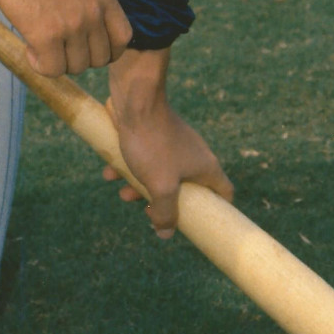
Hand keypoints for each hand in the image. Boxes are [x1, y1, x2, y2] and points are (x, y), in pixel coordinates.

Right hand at [0, 0, 131, 74]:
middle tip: (57, 45)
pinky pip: (52, 69)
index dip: (106, 50)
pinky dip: (39, 64)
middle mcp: (93, 12)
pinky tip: (29, 47)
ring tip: (39, 42)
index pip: (122, 39)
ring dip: (56, 60)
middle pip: (98, 59)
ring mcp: (72, 25)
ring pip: (75, 67)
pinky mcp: (47, 36)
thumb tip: (93, 24)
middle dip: (77, 57)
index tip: (85, 47)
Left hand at [104, 49, 232, 239]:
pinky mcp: (156, 133)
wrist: (135, 100)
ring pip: (162, 173)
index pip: (224, 194)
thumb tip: (165, 233)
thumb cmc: (152, 143)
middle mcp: (195, 154)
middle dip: (163, 202)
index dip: (215, 212)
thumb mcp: (160, 186)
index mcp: (206, 167)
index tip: (196, 224)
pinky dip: (130, 167)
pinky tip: (109, 172)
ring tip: (121, 192)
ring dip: (141, 186)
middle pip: (186, 188)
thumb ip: (165, 213)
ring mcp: (175, 142)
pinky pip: (147, 157)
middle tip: (146, 209)